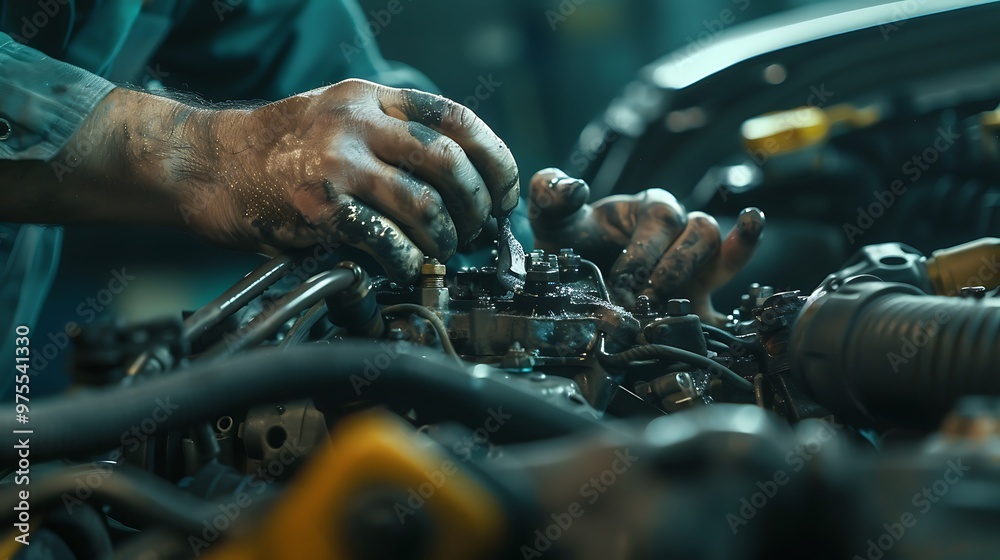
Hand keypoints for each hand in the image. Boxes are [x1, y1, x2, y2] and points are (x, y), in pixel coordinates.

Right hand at [181, 79, 519, 281]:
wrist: (209, 166)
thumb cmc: (281, 152)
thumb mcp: (341, 119)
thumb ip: (397, 138)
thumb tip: (467, 185)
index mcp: (371, 96)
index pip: (457, 120)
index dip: (495, 161)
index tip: (504, 195)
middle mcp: (357, 121)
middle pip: (450, 164)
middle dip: (476, 208)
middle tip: (475, 233)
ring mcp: (337, 161)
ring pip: (426, 205)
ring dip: (446, 240)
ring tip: (441, 252)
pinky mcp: (318, 205)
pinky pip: (388, 239)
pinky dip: (408, 260)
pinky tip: (406, 265)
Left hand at [528, 168, 763, 324]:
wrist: (576, 281)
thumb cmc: (572, 244)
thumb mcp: (553, 220)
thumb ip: (551, 194)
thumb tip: (573, 187)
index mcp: (650, 208)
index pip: (662, 218)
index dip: (645, 251)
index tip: (620, 281)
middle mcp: (680, 229)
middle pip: (701, 233)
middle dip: (672, 269)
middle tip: (642, 300)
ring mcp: (696, 262)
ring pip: (723, 255)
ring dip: (696, 282)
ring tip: (666, 307)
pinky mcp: (702, 292)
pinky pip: (729, 283)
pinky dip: (732, 293)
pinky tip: (728, 300)